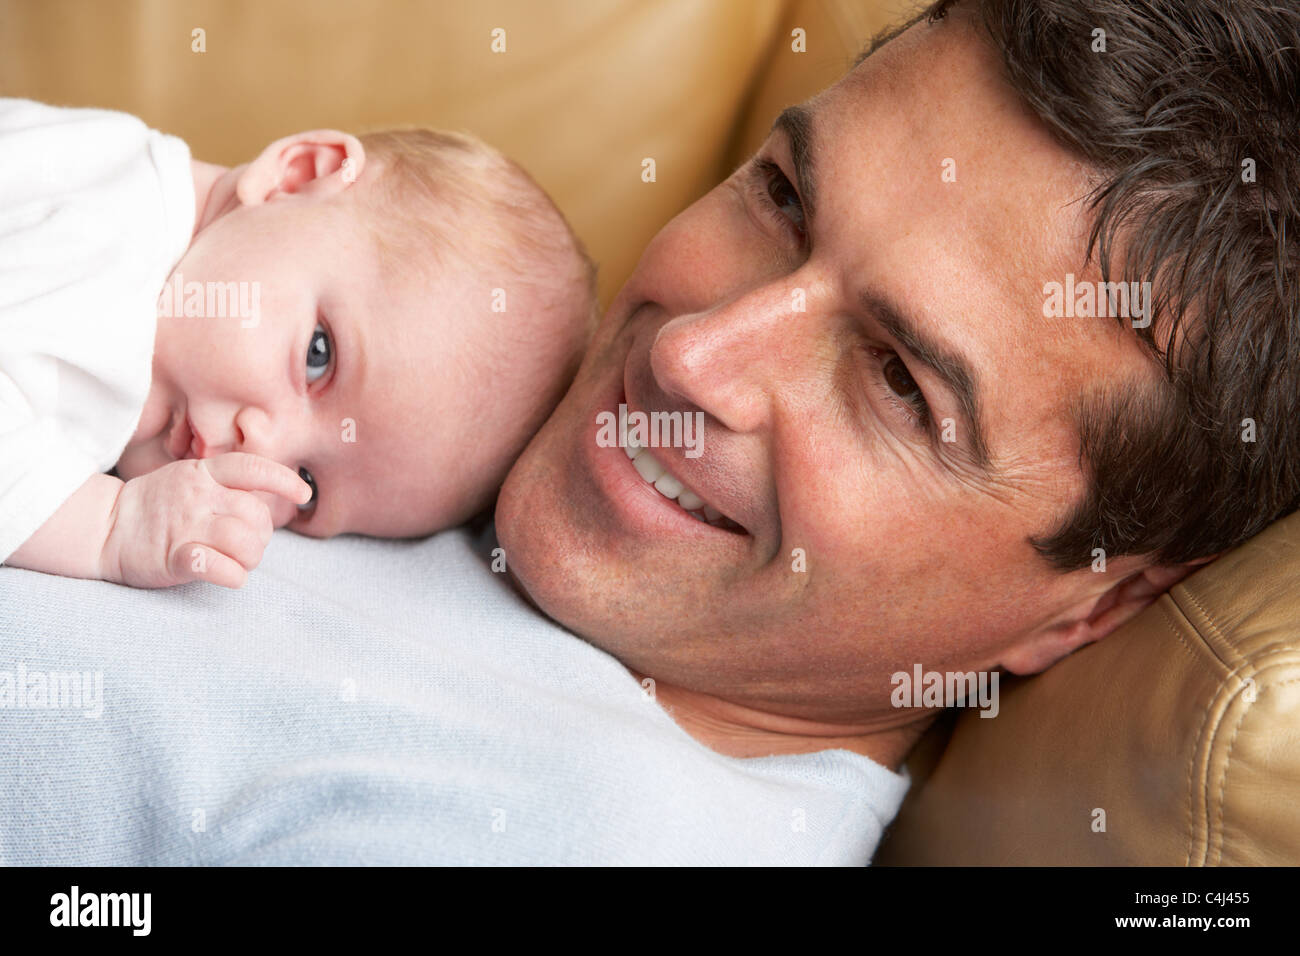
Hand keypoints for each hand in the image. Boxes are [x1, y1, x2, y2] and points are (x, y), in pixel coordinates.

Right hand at [99, 453, 312, 588]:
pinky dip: (233, 575)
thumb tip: (272, 498)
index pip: (252, 468)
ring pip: (244, 541)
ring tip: (237, 561)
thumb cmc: (159, 506)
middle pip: (256, 515)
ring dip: (251, 558)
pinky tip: (229, 576)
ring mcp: (186, 526)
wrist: (106, 527)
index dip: (283, 480)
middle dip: (262, 536)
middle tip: (246, 546)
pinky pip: (217, 566)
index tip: (303, 494)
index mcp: (205, 472)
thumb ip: (228, 483)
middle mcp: (198, 496)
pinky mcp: (174, 557)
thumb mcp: (192, 478)